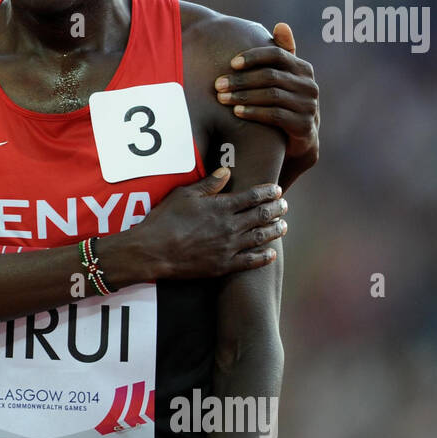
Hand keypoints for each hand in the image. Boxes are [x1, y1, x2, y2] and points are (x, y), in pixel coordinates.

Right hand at [103, 167, 286, 281]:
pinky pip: (250, 261)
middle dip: (277, 209)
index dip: (268, 192)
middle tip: (284, 206)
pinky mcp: (223, 265)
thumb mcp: (183, 195)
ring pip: (261, 237)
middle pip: (262, 215)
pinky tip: (271, 253)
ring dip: (276, 230)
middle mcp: (230, 226)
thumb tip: (226, 172)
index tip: (277, 190)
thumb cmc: (164, 220)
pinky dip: (264, 257)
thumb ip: (208, 184)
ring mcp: (228, 247)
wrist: (152, 251)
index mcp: (221, 206)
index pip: (253, 196)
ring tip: (283, 226)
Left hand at [215, 23, 319, 186]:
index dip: (253, 57)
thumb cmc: (284, 102)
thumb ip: (281, 54)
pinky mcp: (303, 125)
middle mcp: (309, 85)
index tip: (231, 63)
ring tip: (222, 98)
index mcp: (303, 68)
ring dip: (243, 96)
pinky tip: (237, 112)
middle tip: (218, 84)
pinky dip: (254, 112)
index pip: (277, 54)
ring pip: (272, 95)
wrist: (299, 139)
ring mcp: (308, 105)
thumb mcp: (284, 78)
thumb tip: (281, 25)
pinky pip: (275, 115)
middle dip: (241, 80)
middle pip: (270, 76)